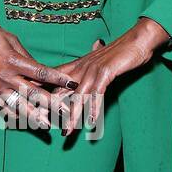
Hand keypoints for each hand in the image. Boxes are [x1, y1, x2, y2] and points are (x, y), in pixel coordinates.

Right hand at [0, 13, 77, 128]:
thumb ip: (27, 57)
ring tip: (47, 125)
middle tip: (67, 112)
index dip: (59, 79)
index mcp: (14, 61)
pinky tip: (24, 123)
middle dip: (51, 104)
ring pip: (18, 106)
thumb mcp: (12, 40)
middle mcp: (6, 77)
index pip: (42, 73)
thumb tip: (40, 71)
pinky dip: (14, 116)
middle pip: (33, 94)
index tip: (73, 84)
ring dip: (34, 117)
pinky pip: (3, 108)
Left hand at [47, 16, 170, 135]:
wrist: (138, 39)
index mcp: (76, 67)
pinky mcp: (106, 73)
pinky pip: (97, 94)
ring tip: (67, 132)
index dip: (42, 96)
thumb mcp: (98, 61)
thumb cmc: (119, 51)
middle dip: (52, 111)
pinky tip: (91, 122)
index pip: (53, 83)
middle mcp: (80, 69)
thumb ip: (87, 66)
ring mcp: (92, 71)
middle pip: (61, 93)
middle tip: (43, 128)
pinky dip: (93, 109)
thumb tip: (78, 67)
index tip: (32, 112)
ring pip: (78, 97)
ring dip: (72, 117)